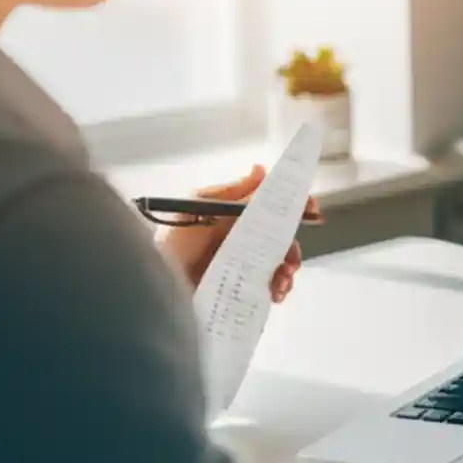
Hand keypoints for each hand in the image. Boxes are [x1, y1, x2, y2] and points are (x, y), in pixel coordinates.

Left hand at [155, 165, 322, 300]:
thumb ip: (231, 192)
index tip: (310, 207)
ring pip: (278, 265)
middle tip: (293, 259)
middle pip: (280, 239)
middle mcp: (240, 240)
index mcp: (233, 217)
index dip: (293, 205)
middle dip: (293, 247)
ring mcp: (240, 267)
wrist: (152, 285)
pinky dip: (278, 289)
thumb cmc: (168, 243)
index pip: (270, 207)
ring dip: (287, 271)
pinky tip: (275, 293)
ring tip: (282, 281)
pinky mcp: (238, 290)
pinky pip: (267, 288)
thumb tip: (260, 170)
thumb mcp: (197, 207)